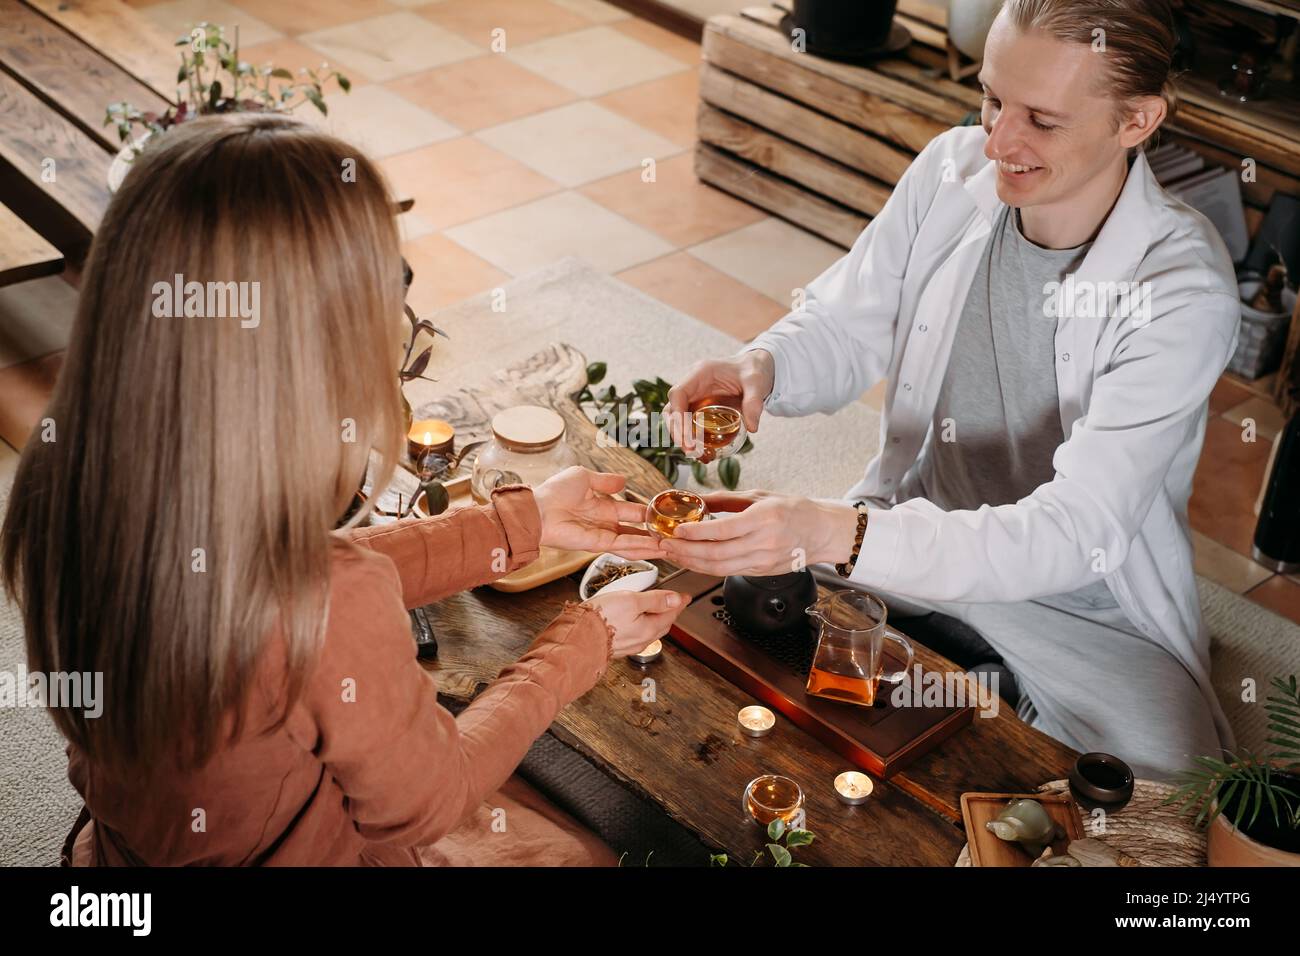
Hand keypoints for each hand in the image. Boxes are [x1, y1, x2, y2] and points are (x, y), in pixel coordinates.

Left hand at [533, 466, 664, 559]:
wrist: (537, 508)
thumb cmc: (554, 491)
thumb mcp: (584, 477)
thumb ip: (606, 481)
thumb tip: (624, 481)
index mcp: (602, 506)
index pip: (631, 512)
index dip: (647, 513)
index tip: (662, 514)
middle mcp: (604, 523)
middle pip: (635, 531)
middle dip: (653, 533)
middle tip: (673, 534)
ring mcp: (602, 535)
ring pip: (633, 542)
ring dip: (652, 544)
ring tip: (672, 546)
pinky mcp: (597, 544)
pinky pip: (623, 546)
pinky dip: (640, 547)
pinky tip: (656, 547)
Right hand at [583, 589, 691, 657]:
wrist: (577, 638)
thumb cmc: (601, 618)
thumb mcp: (632, 600)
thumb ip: (655, 600)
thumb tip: (676, 600)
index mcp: (649, 628)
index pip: (671, 614)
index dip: (679, 603)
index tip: (686, 597)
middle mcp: (642, 640)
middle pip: (662, 624)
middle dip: (669, 613)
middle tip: (673, 602)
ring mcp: (629, 645)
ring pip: (649, 631)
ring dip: (655, 619)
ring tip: (654, 609)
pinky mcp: (617, 646)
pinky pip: (635, 635)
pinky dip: (640, 625)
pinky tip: (633, 620)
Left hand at [659, 490, 860, 576]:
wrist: (821, 532)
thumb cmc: (792, 509)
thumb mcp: (760, 496)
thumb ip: (725, 499)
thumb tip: (694, 499)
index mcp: (764, 519)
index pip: (724, 530)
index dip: (698, 532)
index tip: (677, 530)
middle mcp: (764, 543)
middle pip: (717, 554)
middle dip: (687, 551)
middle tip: (665, 544)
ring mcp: (763, 562)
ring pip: (720, 568)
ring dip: (692, 563)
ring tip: (673, 554)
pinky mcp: (761, 573)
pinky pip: (728, 572)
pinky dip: (706, 568)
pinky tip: (692, 561)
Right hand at [666, 350, 774, 453]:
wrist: (756, 369)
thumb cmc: (753, 370)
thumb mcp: (757, 382)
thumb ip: (754, 402)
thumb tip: (752, 428)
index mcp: (700, 373)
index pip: (678, 393)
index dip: (677, 414)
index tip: (687, 435)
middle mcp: (693, 386)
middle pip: (672, 408)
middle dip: (676, 430)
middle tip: (689, 449)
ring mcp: (695, 398)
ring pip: (677, 418)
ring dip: (682, 437)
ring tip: (694, 454)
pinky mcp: (700, 408)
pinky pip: (690, 424)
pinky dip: (693, 439)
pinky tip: (703, 453)